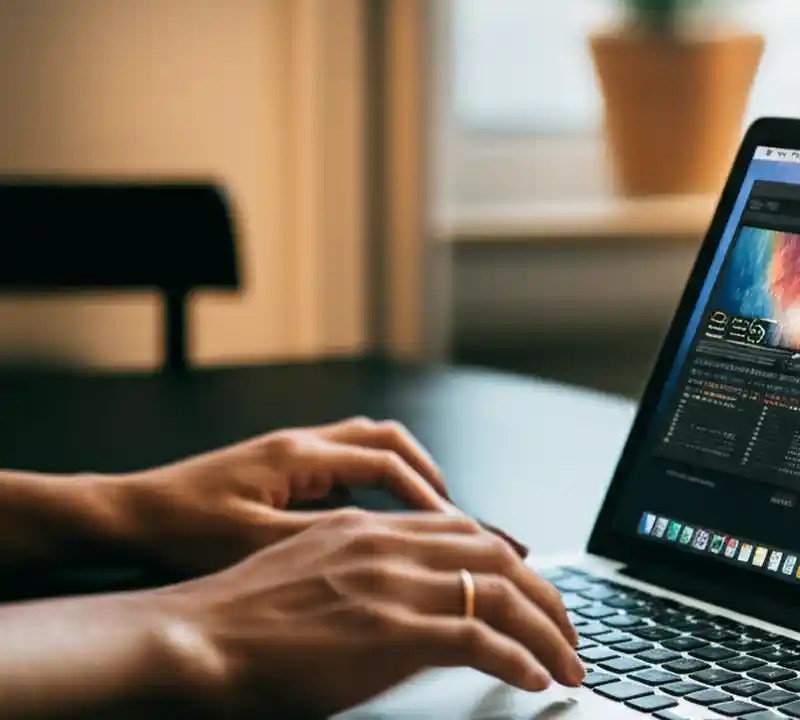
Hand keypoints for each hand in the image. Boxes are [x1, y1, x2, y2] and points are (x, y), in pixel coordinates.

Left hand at [111, 417, 489, 572]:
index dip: (426, 494)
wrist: (127, 516)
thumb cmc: (182, 530)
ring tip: (425, 509)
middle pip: (385, 438)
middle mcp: (299, 443)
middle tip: (452, 512)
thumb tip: (387, 543)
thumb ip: (325, 537)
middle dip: (426, 472)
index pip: (385, 463)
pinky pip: (343, 461)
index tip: (454, 525)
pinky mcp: (278, 467)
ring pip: (365, 443)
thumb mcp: (257, 543)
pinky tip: (374, 516)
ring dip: (401, 471)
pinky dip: (372, 480)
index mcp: (298, 455)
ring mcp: (288, 452)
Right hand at [157, 510, 583, 717]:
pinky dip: (519, 659)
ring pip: (504, 594)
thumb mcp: (309, 568)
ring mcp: (396, 586)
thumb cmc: (238, 617)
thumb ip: (361, 571)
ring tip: (568, 662)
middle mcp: (392, 546)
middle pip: (500, 555)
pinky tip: (535, 679)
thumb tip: (397, 598)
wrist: (195, 637)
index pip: (466, 531)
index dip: (511, 561)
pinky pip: (482, 639)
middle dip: (546, 595)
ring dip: (548, 632)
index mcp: (371, 529)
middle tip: (567, 630)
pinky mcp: (396, 631)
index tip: (533, 589)